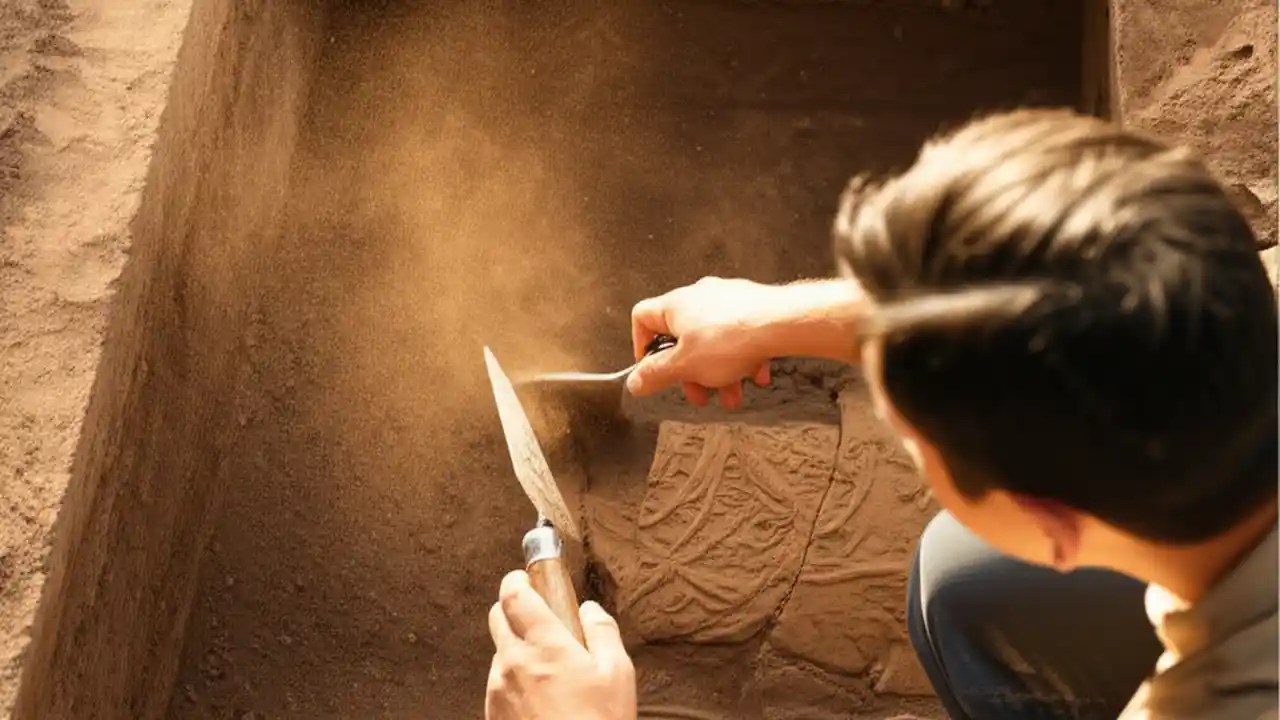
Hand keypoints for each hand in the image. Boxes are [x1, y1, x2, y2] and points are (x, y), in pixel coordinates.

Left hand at [486, 571, 636, 719]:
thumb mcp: (617, 673)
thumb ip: (602, 631)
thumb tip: (589, 609)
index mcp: (543, 644)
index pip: (513, 595)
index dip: (517, 580)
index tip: (526, 578)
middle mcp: (513, 662)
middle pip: (496, 616)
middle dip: (513, 608)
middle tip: (538, 617)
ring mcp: (498, 689)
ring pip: (498, 652)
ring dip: (516, 649)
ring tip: (547, 670)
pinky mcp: (492, 713)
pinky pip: (498, 684)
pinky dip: (513, 679)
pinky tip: (539, 696)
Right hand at [627, 277, 779, 408]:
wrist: (781, 323)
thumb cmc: (733, 338)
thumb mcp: (685, 366)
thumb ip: (656, 375)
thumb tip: (635, 382)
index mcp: (676, 306)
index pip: (643, 318)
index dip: (642, 346)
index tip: (653, 369)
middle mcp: (700, 297)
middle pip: (683, 338)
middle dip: (691, 371)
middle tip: (700, 393)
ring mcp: (728, 300)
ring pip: (714, 341)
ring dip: (720, 371)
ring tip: (732, 394)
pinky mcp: (753, 307)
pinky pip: (741, 336)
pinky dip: (744, 358)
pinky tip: (755, 375)